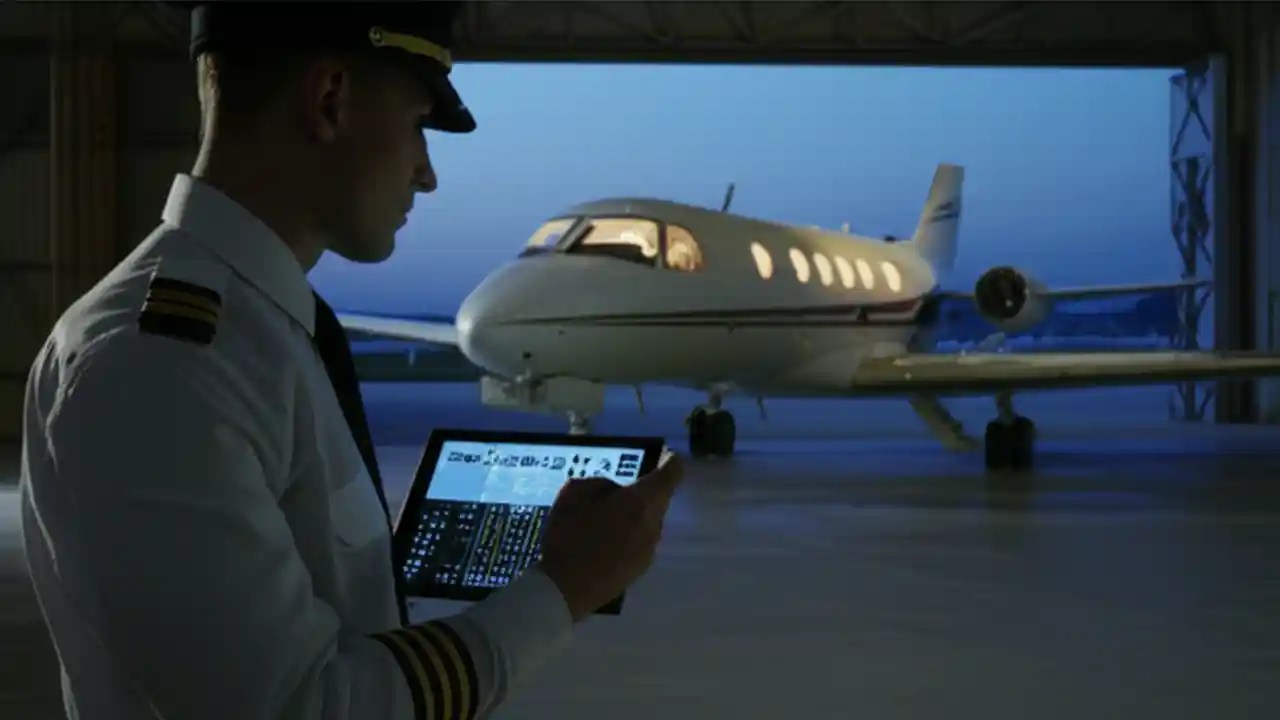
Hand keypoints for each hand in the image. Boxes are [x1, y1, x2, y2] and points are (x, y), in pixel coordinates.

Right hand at [537, 451, 684, 621]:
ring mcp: (649, 551)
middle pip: (659, 500)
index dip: (670, 461)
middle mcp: (654, 525)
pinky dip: (627, 538)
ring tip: (603, 522)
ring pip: (648, 523)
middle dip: (643, 493)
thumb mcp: (574, 493)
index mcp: (642, 502)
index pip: (672, 474)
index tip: (663, 456)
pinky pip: (639, 543)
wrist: (564, 591)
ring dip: (633, 517)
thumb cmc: (569, 536)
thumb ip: (600, 484)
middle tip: (615, 493)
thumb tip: (614, 491)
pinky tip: (601, 545)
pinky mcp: (639, 571)